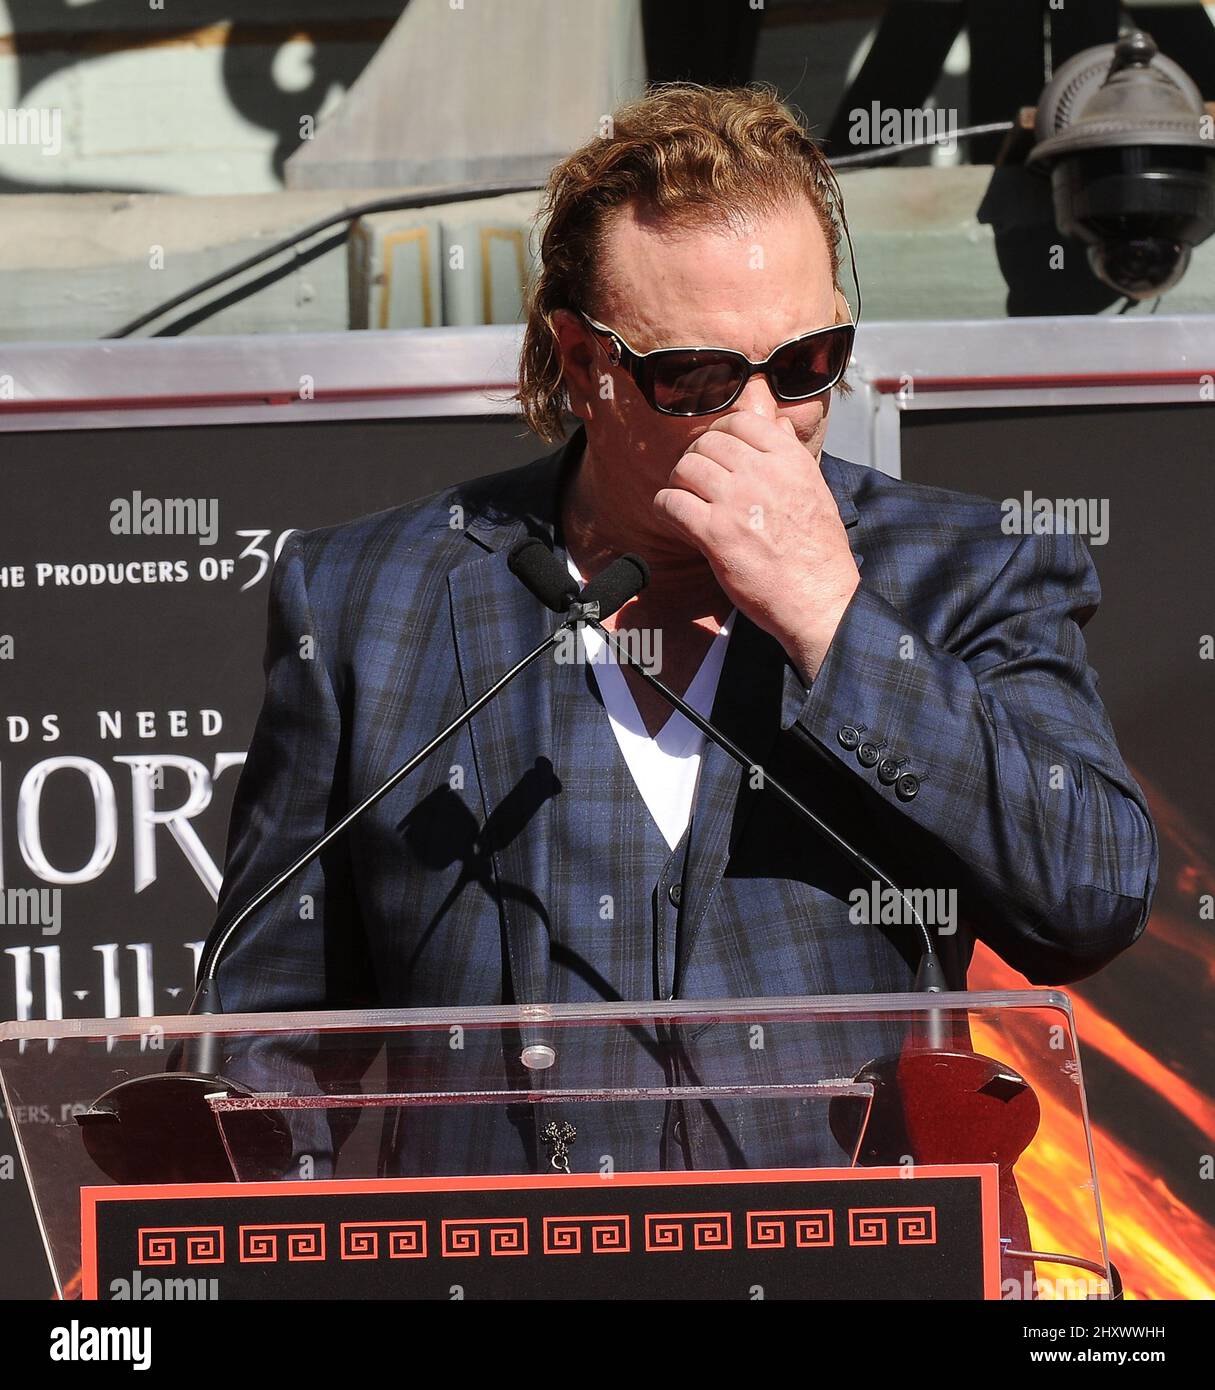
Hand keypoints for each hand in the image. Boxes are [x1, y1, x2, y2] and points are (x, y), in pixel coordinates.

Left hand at [653, 413, 859, 680]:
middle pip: (708, 443)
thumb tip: (779, 422)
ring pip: (686, 468)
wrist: (819, 598)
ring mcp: (736, 502)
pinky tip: (672, 516)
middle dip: (696, 458)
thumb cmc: (819, 552)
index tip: (714, 448)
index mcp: (789, 460)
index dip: (720, 431)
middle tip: (695, 478)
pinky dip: (665, 507)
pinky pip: (672, 503)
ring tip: (685, 497)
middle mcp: (762, 474)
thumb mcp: (817, 490)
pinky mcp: (714, 534)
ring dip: (678, 481)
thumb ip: (792, 454)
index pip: (741, 421)